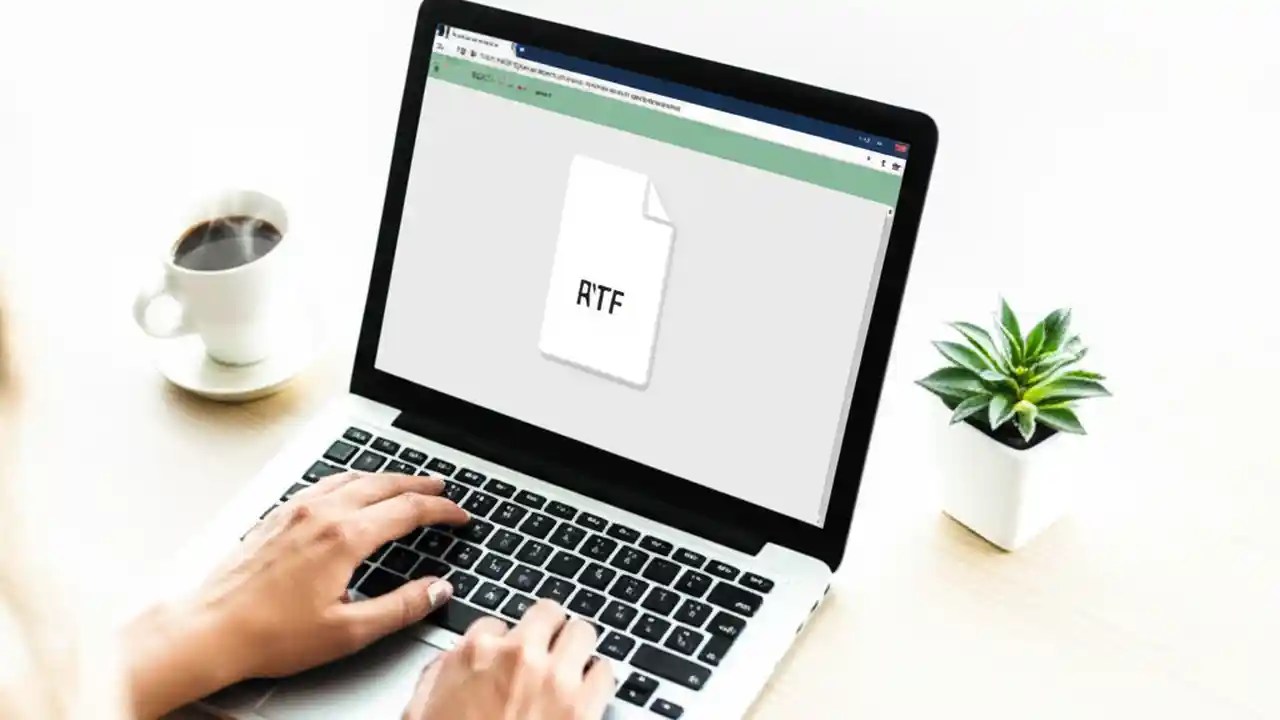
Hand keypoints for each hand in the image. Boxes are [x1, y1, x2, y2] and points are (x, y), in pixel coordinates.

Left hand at [124, 471, 468, 718]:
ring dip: (385, 478)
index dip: (441, 511)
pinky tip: (349, 490)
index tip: (459, 516)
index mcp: (345, 537)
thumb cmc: (270, 635)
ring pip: (352, 478)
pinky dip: (350, 481)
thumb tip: (437, 590)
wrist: (210, 629)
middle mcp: (322, 514)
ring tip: (403, 483)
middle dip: (419, 485)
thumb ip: (401, 607)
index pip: (408, 511)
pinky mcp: (276, 517)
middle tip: (441, 490)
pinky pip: (323, 485)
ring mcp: (296, 511)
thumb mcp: (349, 631)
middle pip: (383, 484)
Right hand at [403, 599, 614, 719]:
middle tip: (546, 652)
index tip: (507, 657)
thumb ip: (437, 677)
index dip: (504, 641)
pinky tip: (588, 693)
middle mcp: (517, 656)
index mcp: (475, 654)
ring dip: (577, 649)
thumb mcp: (421, 712)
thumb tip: (449, 663)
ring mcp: (555, 678)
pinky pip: (605, 671)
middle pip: (547, 613)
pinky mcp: (585, 705)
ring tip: (572, 668)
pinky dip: (598, 680)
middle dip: (547, 631)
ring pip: (582, 632)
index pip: (498, 622)